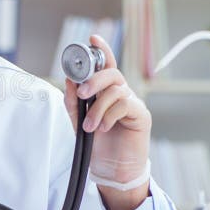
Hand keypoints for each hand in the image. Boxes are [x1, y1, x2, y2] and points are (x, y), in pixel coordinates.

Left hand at [63, 35, 151, 209]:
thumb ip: (73, 102)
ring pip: (116, 90)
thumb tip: (68, 80)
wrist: (112, 170)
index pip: (105, 66)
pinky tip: (104, 128)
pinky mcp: (141, 115)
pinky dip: (110, 115)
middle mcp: (121, 93)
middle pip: (111, 72)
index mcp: (105, 92)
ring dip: (98, 108)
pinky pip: (125, 104)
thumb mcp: (78, 122)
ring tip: (90, 126)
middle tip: (82, 93)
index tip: (91, 38)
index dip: (101, 50)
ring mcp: (132, 103)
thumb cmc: (97, 145)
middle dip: (94, 79)